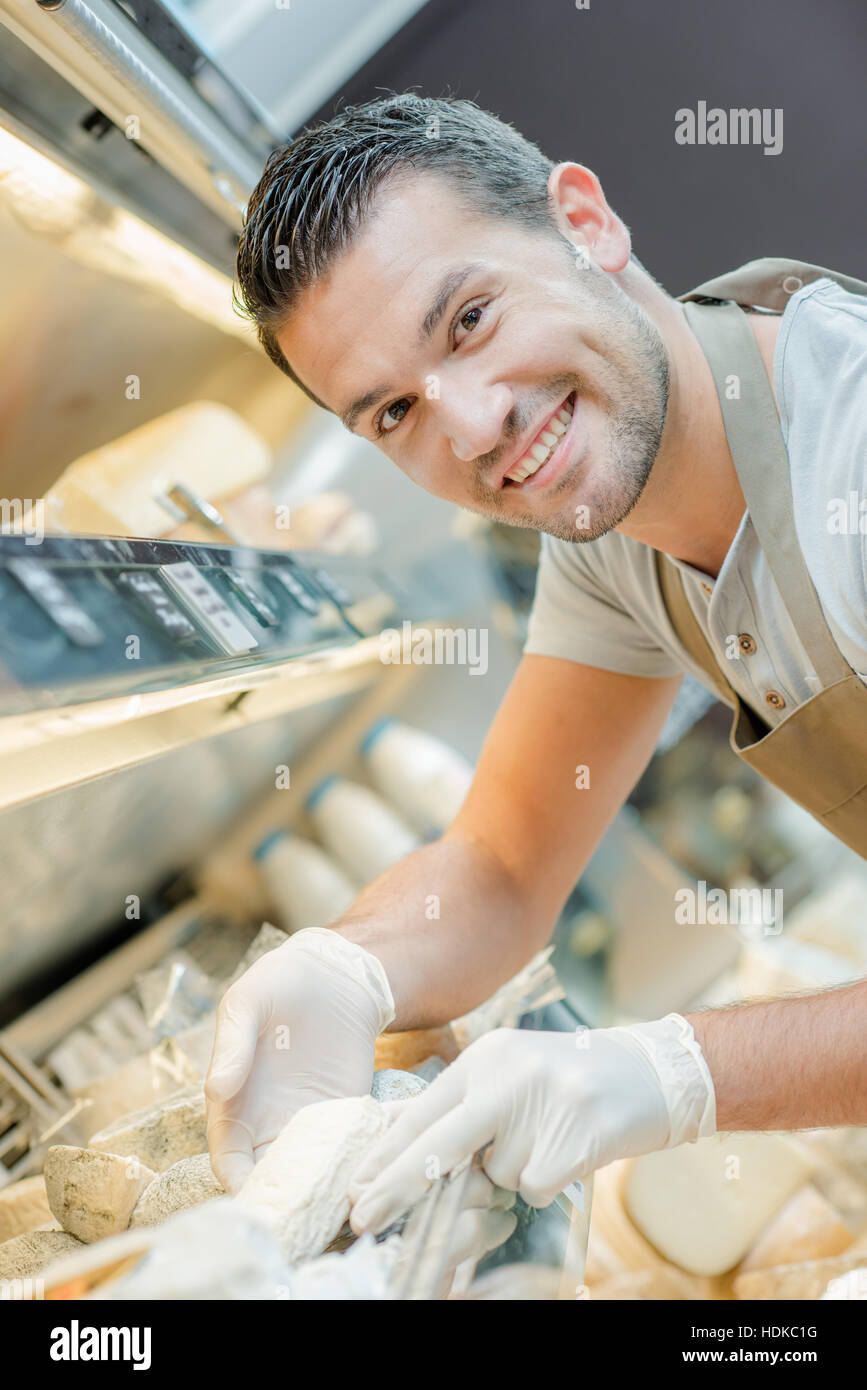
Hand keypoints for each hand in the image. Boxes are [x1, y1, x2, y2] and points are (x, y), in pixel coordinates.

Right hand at [205, 928, 394, 1192]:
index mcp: (234, 1104)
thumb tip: (216, 1089)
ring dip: (318, 1193)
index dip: (235, 1180)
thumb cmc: (277, 984)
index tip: (250, 1195)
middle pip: (268, 1178)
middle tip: (297, 1218)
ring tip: (335, 1207)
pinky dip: (352, 1167)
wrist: (333, 972)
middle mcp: (269, 1122)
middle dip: (279, 1202)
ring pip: (308, 1174)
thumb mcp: (247, 1003)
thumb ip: (231, 1044)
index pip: (228, 1157)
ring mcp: (309, 1121)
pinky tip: (365, 1178)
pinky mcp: (346, 1114)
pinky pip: (345, 1151)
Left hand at [349, 1015, 714, 1231]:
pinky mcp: (577, 1132)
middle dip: (398, 1186)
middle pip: (440, 1143)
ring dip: (514, 1172)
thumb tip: (408, 1146)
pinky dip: (547, 1181)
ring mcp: (544, 1101)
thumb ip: (465, 1106)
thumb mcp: (511, 1074)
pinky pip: (535, 1186)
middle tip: (362, 1218)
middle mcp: (509, 1074)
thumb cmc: (572, 1080)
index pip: (423, 1111)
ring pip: (498, 1174)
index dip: (385, 1153)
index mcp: (487, 1057)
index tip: (356, 1186)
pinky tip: (571, 1149)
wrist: (653, 1071)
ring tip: (549, 1135)